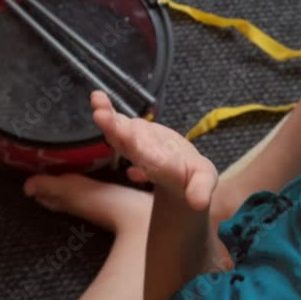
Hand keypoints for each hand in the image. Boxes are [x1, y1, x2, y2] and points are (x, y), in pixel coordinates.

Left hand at [90, 91, 216, 210]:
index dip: (140, 150)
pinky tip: (97, 96)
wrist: (180, 177)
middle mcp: (145, 158)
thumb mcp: (204, 182)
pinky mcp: (133, 134)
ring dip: (107, 119)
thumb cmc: (195, 179)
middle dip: (115, 131)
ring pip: (118, 133)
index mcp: (163, 168)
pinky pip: (118, 122)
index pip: (151, 161)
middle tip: (101, 116)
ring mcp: (135, 145)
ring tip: (96, 103)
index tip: (127, 138)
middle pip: (128, 145)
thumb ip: (200, 189)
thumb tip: (200, 202)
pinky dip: (108, 111)